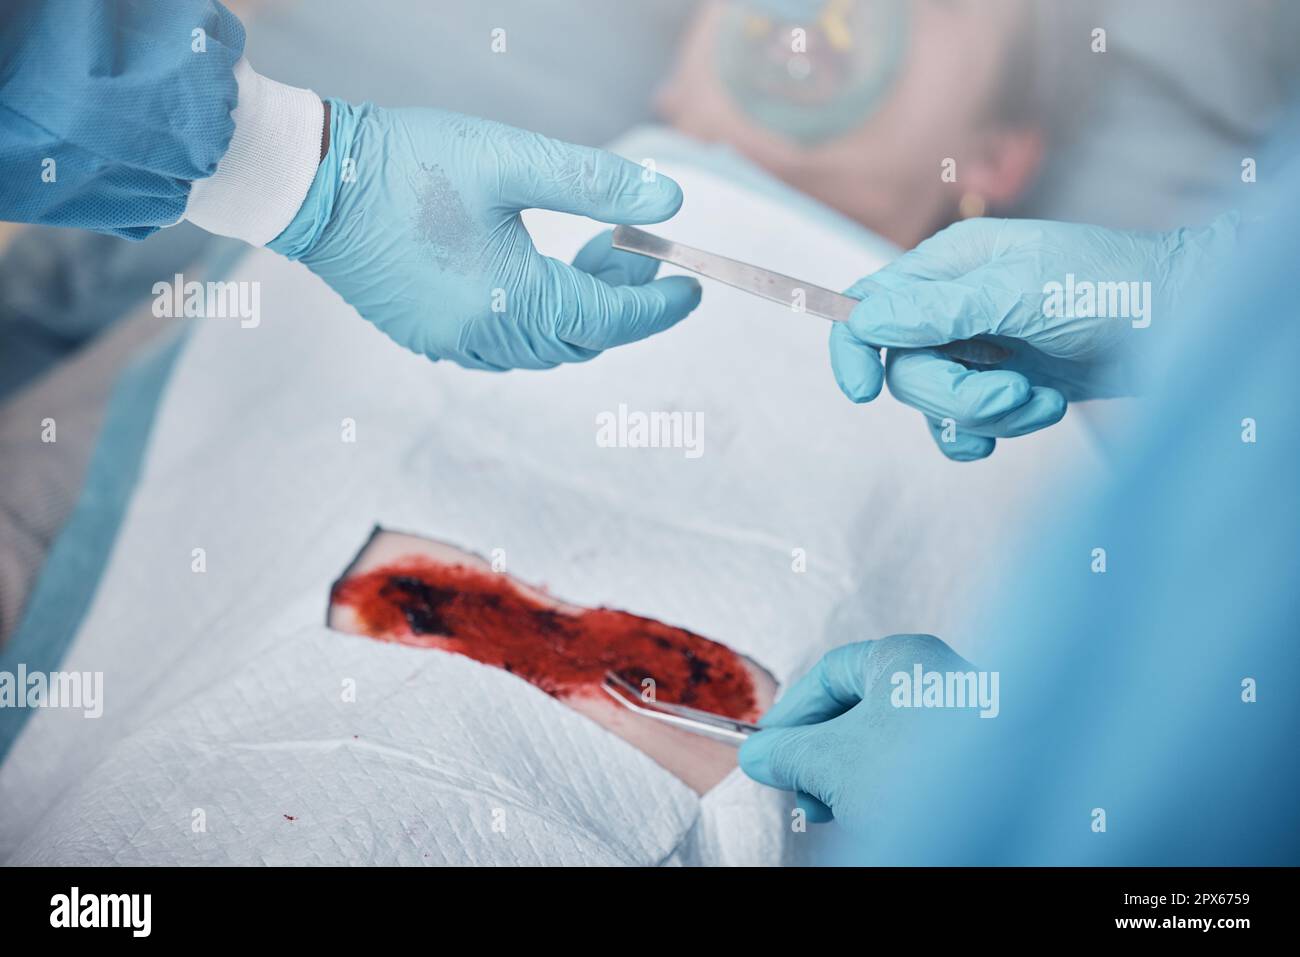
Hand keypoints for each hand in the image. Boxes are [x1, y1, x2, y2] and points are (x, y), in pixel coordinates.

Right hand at [270, 101, 701, 369]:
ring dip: (579, 307)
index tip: (692, 286)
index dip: (656, 306)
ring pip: (542, 344)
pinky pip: (503, 343)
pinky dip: (539, 316)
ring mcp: (451, 342)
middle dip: (620, 299)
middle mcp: (483, 338)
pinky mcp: (427, 332)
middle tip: (640, 250)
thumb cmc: (409, 164)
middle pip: (579, 337)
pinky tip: (541, 273)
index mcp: (511, 303)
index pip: (609, 321)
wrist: (311, 181)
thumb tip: (666, 205)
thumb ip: (597, 185)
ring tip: (595, 251)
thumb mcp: (513, 161)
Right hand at [739, 635, 974, 826]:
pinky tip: (872, 812)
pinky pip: (915, 760)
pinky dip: (883, 783)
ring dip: (847, 775)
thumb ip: (786, 754)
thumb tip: (757, 757)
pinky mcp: (977, 757)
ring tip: (837, 809)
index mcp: (904, 658)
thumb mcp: (832, 762)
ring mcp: (963, 717)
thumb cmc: (921, 774)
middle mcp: (938, 677)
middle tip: (801, 789)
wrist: (999, 816)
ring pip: (884, 739)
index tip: (768, 749)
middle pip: (856, 708)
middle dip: (819, 754)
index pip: (829, 674)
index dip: (791, 713)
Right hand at [829, 216, 1235, 459]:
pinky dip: (992, 432)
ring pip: (936, 402)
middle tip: (1012, 390)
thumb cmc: (1111, 289)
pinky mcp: (1004, 387)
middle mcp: (956, 308)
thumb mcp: (1018, 292)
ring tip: (1040, 399)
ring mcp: (980, 350)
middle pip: (904, 369)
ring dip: (987, 413)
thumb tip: (864, 322)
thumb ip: (938, 310)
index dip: (853, 349)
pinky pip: (962, 428)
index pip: (869, 306)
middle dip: (955, 393)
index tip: (863, 393)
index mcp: (950, 267)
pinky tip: (1034, 415)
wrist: (1186, 326)